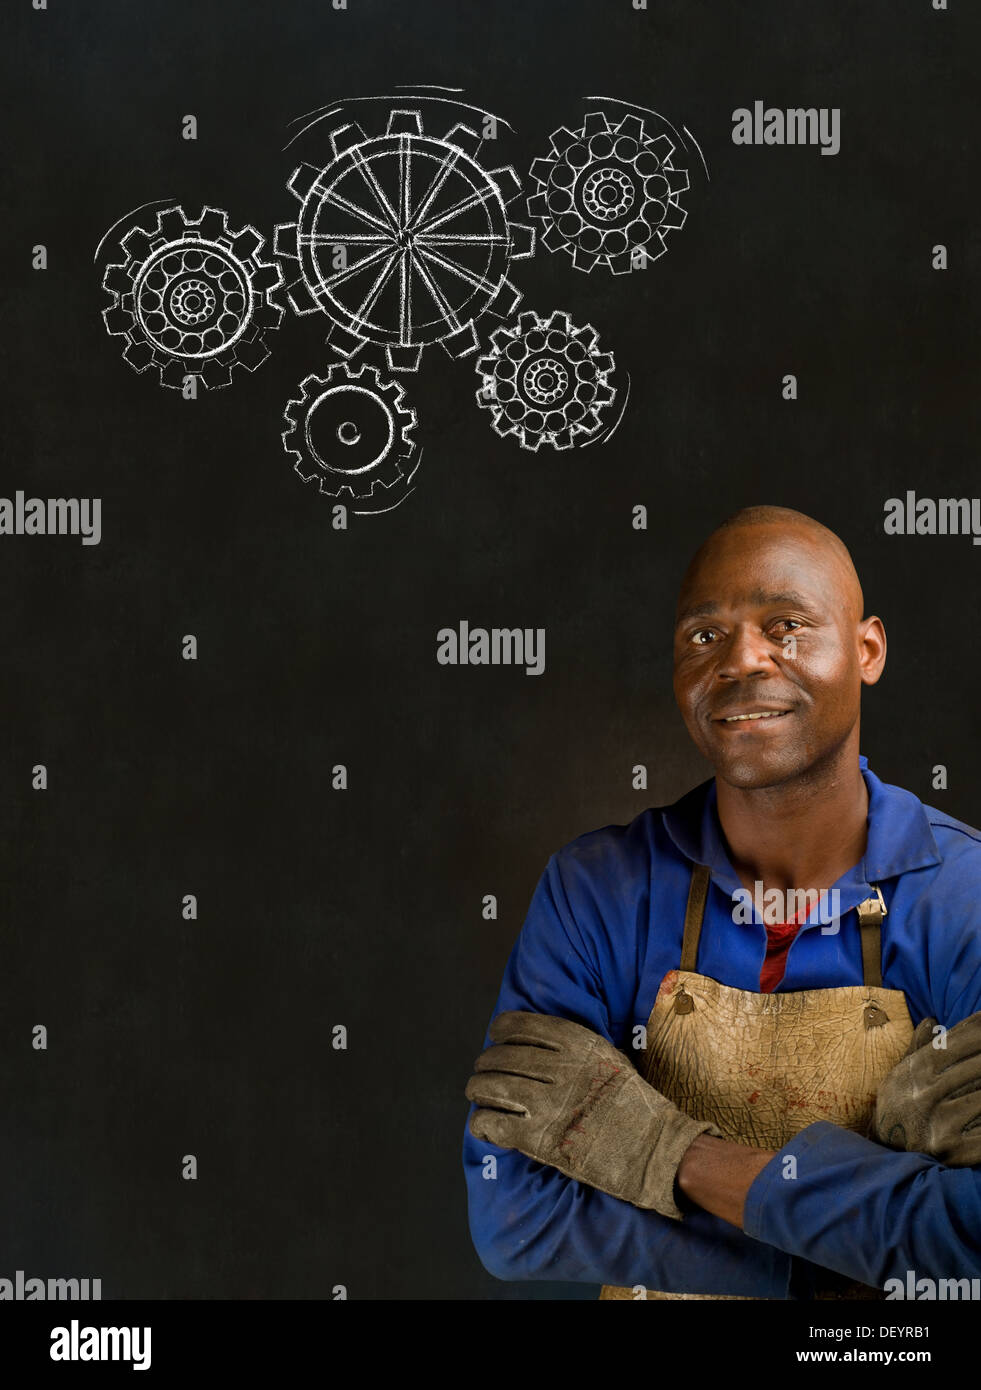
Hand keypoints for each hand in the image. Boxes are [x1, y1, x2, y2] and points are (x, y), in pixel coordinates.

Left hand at [466, 1011, 720, 1218]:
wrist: (653, 1147)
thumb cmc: (634, 1102)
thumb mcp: (608, 1054)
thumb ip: (573, 1046)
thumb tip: (537, 1042)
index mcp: (575, 1042)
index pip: (518, 1026)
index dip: (500, 1032)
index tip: (496, 1038)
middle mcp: (557, 1067)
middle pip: (499, 1058)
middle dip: (485, 1064)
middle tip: (484, 1073)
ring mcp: (546, 1103)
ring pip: (489, 1087)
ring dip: (478, 1090)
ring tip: (478, 1095)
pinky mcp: (538, 1139)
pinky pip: (492, 1124)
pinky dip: (481, 1123)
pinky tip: (485, 1124)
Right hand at [875, 1012, 980, 1164]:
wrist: (885, 1153)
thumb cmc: (899, 1106)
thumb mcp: (900, 1075)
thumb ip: (918, 1047)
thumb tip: (931, 1019)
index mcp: (915, 1073)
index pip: (951, 1045)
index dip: (975, 1031)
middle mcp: (925, 1095)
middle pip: (973, 1068)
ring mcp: (940, 1124)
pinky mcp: (954, 1151)